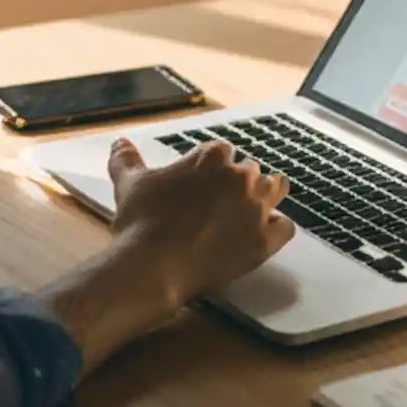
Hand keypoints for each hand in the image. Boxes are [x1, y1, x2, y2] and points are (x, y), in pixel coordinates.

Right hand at [39, 139, 294, 371]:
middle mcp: (241, 176)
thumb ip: (127, 159)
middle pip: (250, 171)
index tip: (204, 181)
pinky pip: (286, 227)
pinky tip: (265, 234)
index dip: (214, 166)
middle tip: (220, 203)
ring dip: (266, 196)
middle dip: (238, 183)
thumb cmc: (140, 221)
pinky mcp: (265, 239)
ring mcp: (256, 207)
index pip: (222, 151)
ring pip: (275, 190)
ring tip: (249, 211)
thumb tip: (121, 142)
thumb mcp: (129, 184)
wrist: (154, 265)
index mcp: (212, 157)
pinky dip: (277, 229)